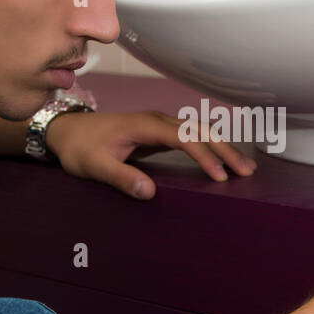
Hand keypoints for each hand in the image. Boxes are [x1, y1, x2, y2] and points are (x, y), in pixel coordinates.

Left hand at [44, 109, 256, 198]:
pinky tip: (222, 160)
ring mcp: (160, 124)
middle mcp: (157, 120)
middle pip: (200, 131)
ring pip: (199, 131)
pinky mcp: (159, 132)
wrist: (67, 130)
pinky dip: (211, 147)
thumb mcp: (94, 166)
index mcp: (145, 125)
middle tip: (246, 172)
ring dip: (223, 147)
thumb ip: (120, 178)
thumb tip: (148, 192)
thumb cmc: (80, 148)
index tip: (219, 176)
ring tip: (244, 168)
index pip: (184, 138)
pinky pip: (192, 136)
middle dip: (225, 150)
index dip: (204, 156)